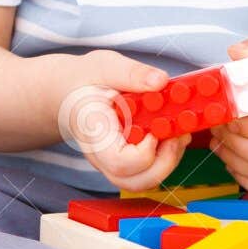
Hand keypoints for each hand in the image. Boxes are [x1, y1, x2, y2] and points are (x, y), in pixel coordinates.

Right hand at [56, 50, 189, 192]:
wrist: (68, 93)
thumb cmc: (84, 81)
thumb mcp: (104, 67)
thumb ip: (131, 73)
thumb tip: (160, 81)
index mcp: (94, 132)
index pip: (119, 162)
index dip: (145, 154)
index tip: (156, 130)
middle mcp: (102, 155)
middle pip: (134, 181)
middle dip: (165, 162)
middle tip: (179, 135)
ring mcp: (112, 162)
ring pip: (142, 181)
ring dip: (169, 161)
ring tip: (178, 133)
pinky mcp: (125, 161)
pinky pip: (146, 171)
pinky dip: (165, 156)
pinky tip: (171, 132)